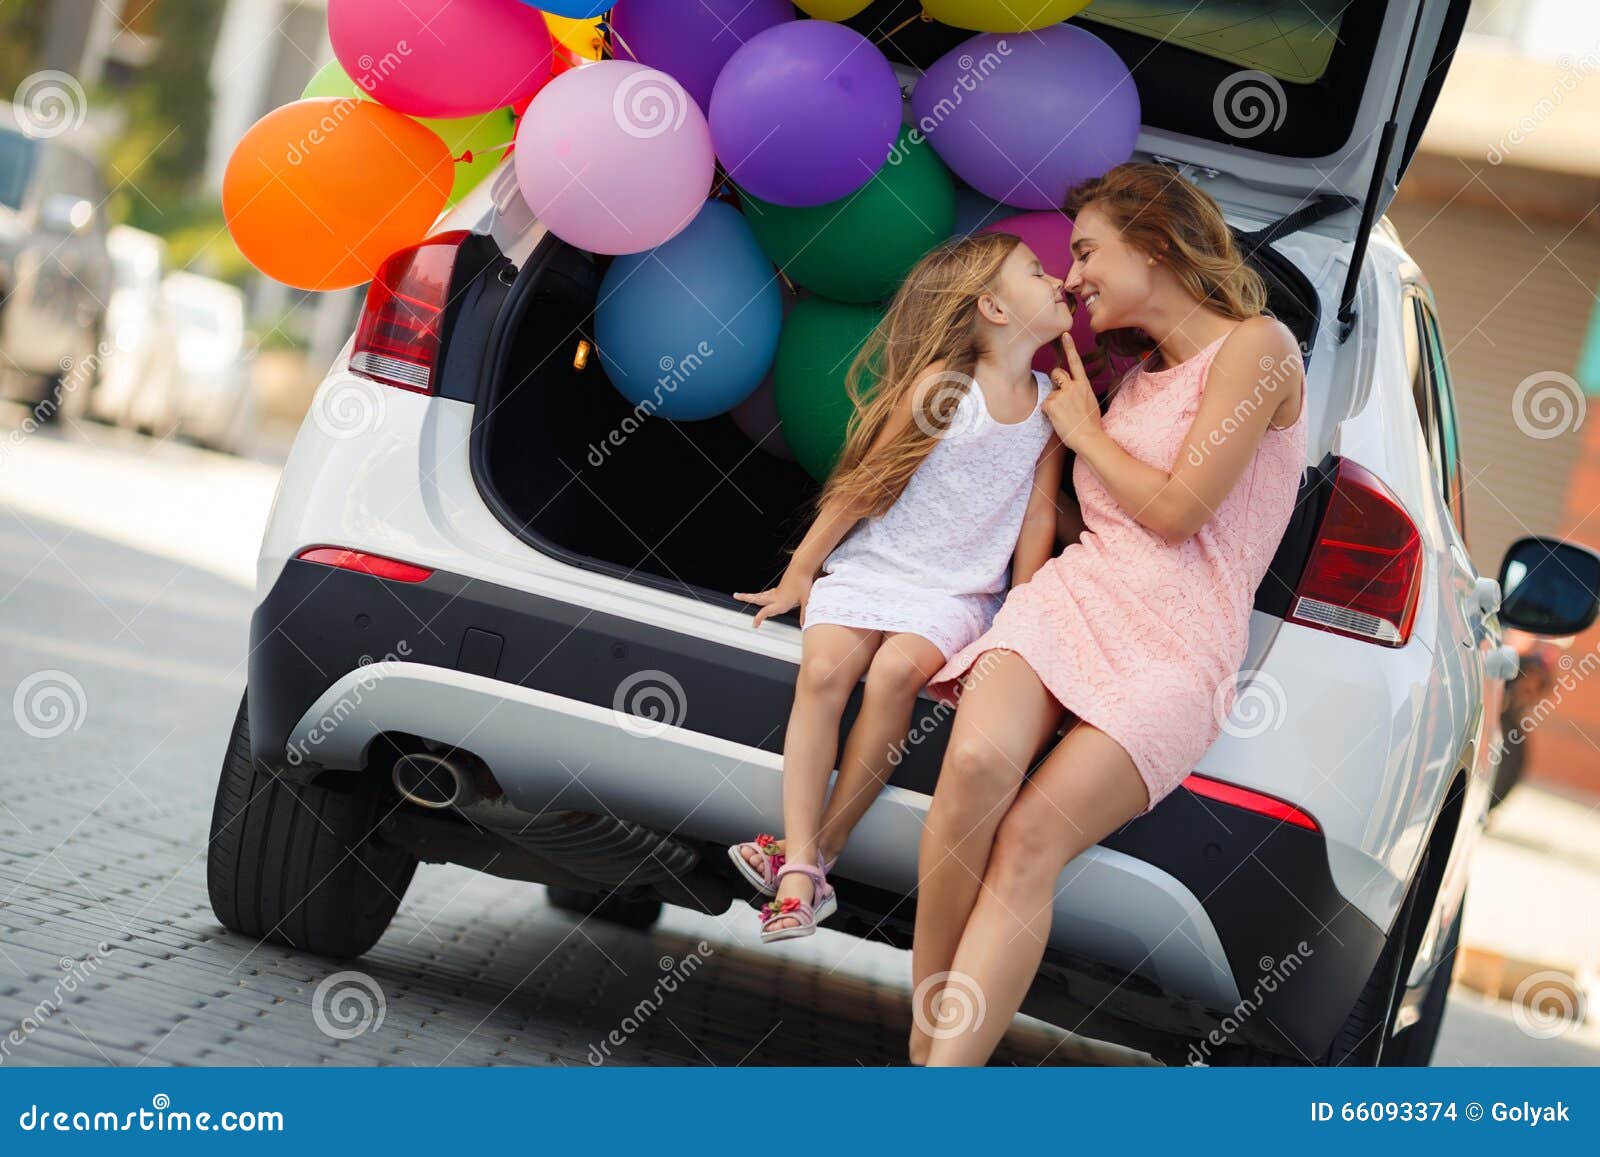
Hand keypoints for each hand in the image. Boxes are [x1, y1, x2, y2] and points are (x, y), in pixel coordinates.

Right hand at [734, 572, 812, 627]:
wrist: (801, 567)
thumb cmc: (803, 582)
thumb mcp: (805, 599)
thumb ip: (804, 613)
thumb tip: (805, 624)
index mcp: (780, 601)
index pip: (765, 611)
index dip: (758, 618)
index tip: (754, 624)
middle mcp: (775, 596)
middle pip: (757, 598)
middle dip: (745, 598)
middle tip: (736, 596)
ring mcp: (777, 591)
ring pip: (761, 595)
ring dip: (752, 596)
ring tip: (744, 596)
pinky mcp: (780, 588)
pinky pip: (768, 593)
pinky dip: (762, 595)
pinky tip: (765, 596)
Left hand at [1043, 337, 1102, 452]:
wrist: (1089, 438)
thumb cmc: (1091, 425)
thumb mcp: (1090, 403)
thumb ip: (1080, 392)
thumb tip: (1072, 392)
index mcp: (1084, 385)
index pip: (1076, 362)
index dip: (1070, 347)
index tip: (1065, 334)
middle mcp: (1074, 386)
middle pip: (1056, 373)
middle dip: (1054, 381)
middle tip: (1061, 399)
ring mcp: (1062, 394)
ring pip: (1050, 392)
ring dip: (1053, 402)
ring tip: (1063, 415)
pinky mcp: (1052, 404)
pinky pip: (1044, 405)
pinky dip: (1048, 413)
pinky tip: (1058, 420)